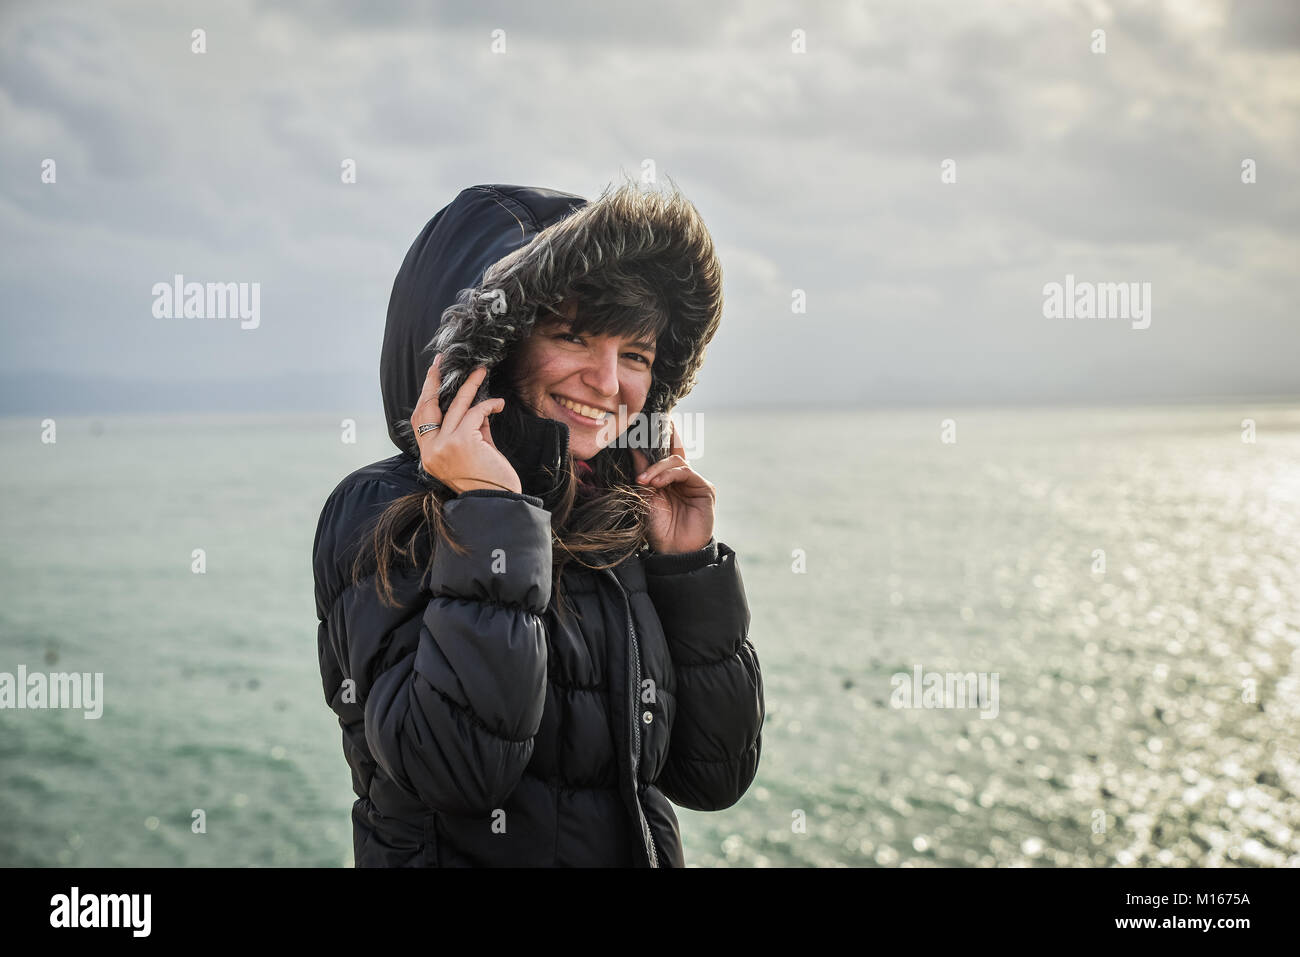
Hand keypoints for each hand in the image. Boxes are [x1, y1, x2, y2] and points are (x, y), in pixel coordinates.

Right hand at [411, 354, 521, 493]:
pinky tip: (499, 404)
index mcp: (429, 456)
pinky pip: (475, 413)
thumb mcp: (473, 452)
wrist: (498, 502)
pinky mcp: (461, 441)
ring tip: (480, 371)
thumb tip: (474, 406)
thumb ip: (470, 430)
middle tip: (441, 361)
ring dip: (470, 385)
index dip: (425, 396)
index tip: (432, 377)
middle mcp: (431, 451)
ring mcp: (444, 446)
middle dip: (434, 381)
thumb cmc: (488, 482)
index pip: (420, 420)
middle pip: (428, 407)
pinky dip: (488, 405)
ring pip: (455, 406)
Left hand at [630, 419, 715, 554]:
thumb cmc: (658, 527)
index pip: (665, 452)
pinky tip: (657, 483)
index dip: (660, 435)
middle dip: (659, 441)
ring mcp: (695, 482)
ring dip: (658, 468)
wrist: (673, 551)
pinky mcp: (705, 489)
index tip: (646, 420)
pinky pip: (686, 471)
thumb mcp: (645, 496)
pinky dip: (669, 474)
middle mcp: (682, 478)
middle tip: (640, 437)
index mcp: (668, 479)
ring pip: (677, 460)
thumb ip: (642, 472)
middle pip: (672, 451)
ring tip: (645, 481)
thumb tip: (633, 447)